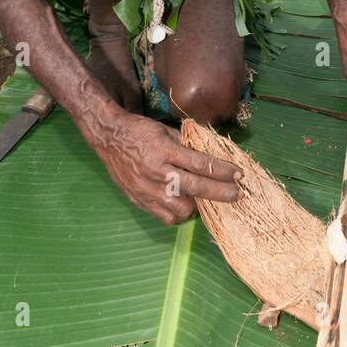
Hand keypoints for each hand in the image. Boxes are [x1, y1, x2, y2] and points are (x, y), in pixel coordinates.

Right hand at [95, 111, 240, 224]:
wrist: (108, 138)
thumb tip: (211, 156)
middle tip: (237, 194)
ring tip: (204, 200)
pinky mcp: (139, 200)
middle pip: (195, 187)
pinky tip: (184, 206)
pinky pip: (164, 217)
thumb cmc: (140, 131)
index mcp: (164, 150)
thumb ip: (187, 145)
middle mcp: (156, 171)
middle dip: (220, 192)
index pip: (199, 163)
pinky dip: (178, 214)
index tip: (238, 174)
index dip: (222, 170)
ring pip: (180, 209)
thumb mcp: (165, 130)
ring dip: (197, 206)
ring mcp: (146, 189)